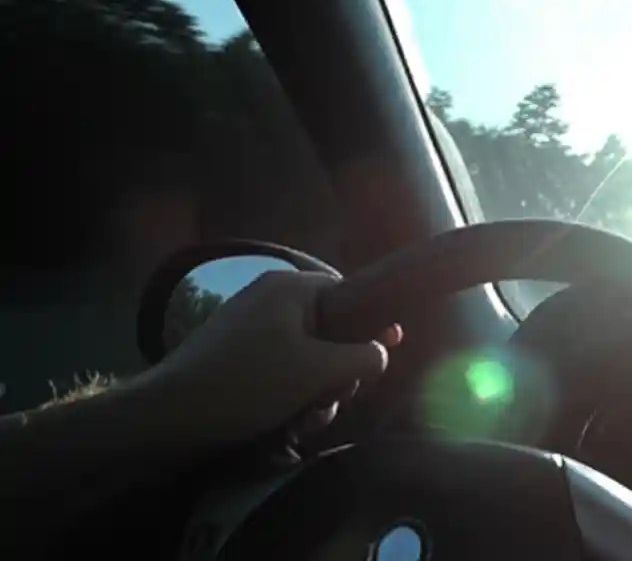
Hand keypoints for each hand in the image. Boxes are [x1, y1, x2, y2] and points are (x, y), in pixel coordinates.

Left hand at [145, 271, 401, 446]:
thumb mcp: (318, 372)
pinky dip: (289, 396)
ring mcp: (251, 328)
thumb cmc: (250, 383)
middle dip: (337, 375)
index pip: (349, 294)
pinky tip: (285, 426)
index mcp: (291, 288)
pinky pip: (281, 370)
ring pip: (307, 358)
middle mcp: (271, 299)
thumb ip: (363, 358)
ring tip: (303, 423)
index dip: (367, 328)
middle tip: (330, 402)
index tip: (370, 364)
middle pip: (330, 332)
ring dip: (316, 394)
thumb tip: (382, 352)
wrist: (169, 415)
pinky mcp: (237, 357)